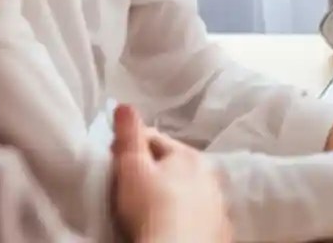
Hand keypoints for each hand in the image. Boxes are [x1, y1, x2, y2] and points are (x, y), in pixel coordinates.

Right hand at [111, 104, 231, 242]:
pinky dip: (188, 214)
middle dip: (156, 167)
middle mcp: (210, 174)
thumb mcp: (132, 167)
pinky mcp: (219, 227)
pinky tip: (173, 223)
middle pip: (176, 164)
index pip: (156, 140)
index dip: (132, 145)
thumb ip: (128, 135)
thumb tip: (124, 104)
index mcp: (188, 155)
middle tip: (132, 182)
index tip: (113, 156)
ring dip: (174, 191)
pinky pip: (200, 214)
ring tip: (152, 205)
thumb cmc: (150, 206)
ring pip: (191, 189)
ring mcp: (217, 202)